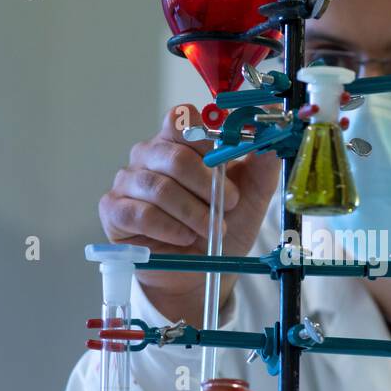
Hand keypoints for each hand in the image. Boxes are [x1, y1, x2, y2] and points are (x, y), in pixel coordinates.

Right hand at [99, 104, 280, 322]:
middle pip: (173, 155)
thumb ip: (263, 159)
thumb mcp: (252, 194)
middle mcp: (149, 155)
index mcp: (178, 141)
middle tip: (228, 205)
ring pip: (158, 187)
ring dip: (192, 212)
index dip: (207, 139)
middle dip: (208, 185)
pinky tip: (183, 238)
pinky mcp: (115, 210)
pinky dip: (168, 228)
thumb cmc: (221, 227)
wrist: (202, 272)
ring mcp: (128, 181)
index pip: (182, 119)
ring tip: (209, 230)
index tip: (228, 164)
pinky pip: (140, 213)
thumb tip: (276, 120)